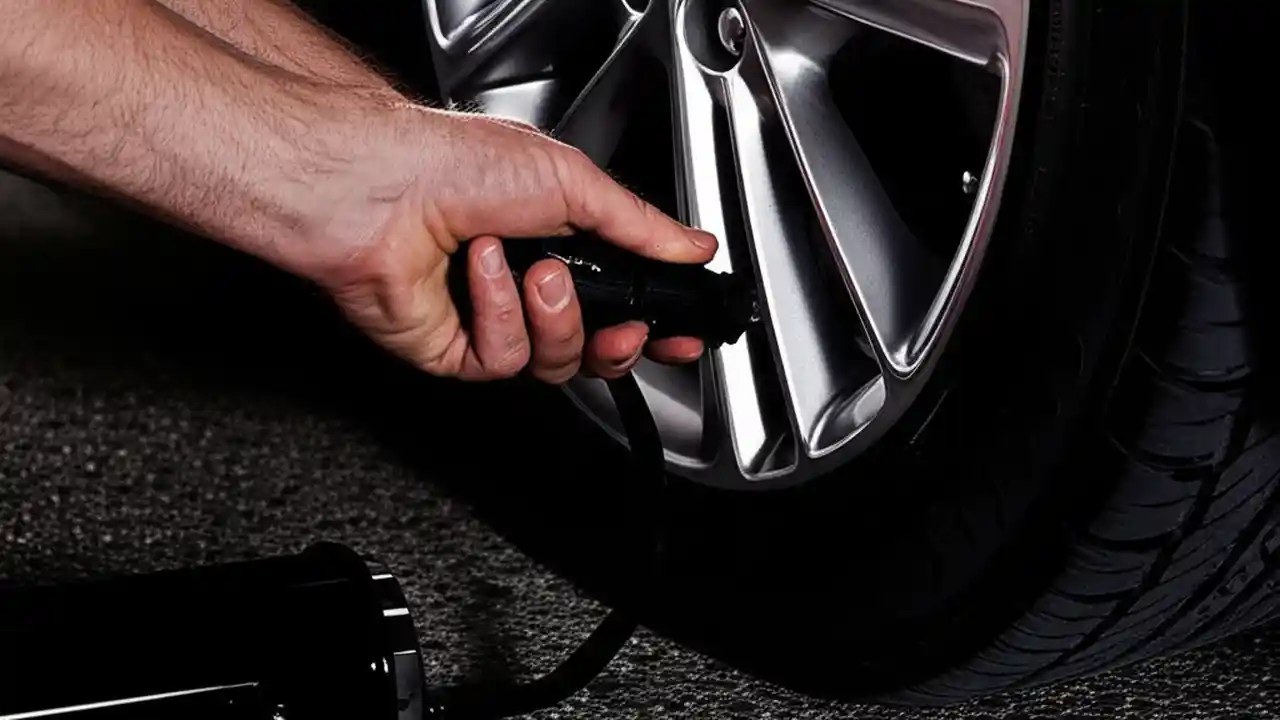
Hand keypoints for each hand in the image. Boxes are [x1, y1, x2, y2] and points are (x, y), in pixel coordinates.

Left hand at [304, 108, 717, 382]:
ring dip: (555, 317)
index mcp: (560, 243)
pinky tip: (479, 273)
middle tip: (623, 321)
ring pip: (557, 361)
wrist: (381, 188)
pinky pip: (505, 360)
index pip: (622, 301)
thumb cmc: (454, 164)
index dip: (655, 325)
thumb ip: (640, 225)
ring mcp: (491, 321)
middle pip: (595, 348)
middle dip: (617, 340)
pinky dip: (500, 315)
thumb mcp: (573, 182)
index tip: (681, 334)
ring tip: (533, 271)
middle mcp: (527, 286)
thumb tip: (691, 245)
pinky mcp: (456, 351)